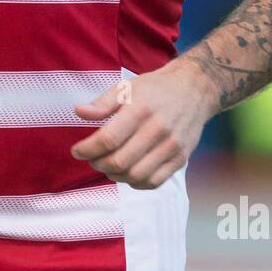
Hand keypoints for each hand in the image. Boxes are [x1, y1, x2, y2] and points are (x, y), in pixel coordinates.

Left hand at [70, 59, 217, 188]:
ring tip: (107, 166)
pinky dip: (135, 183)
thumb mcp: (127, 87)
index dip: (87, 149)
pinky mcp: (180, 158)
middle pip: (120, 161)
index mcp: (140, 109)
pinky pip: (154, 182)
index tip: (77, 151)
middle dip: (98, 164)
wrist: (194, 89)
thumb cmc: (155, 89)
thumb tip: (79, 112)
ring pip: (136, 175)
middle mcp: (157, 129)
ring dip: (115, 176)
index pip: (108, 139)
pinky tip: (127, 173)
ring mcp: (171, 146)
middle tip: (92, 159)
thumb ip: (102, 103)